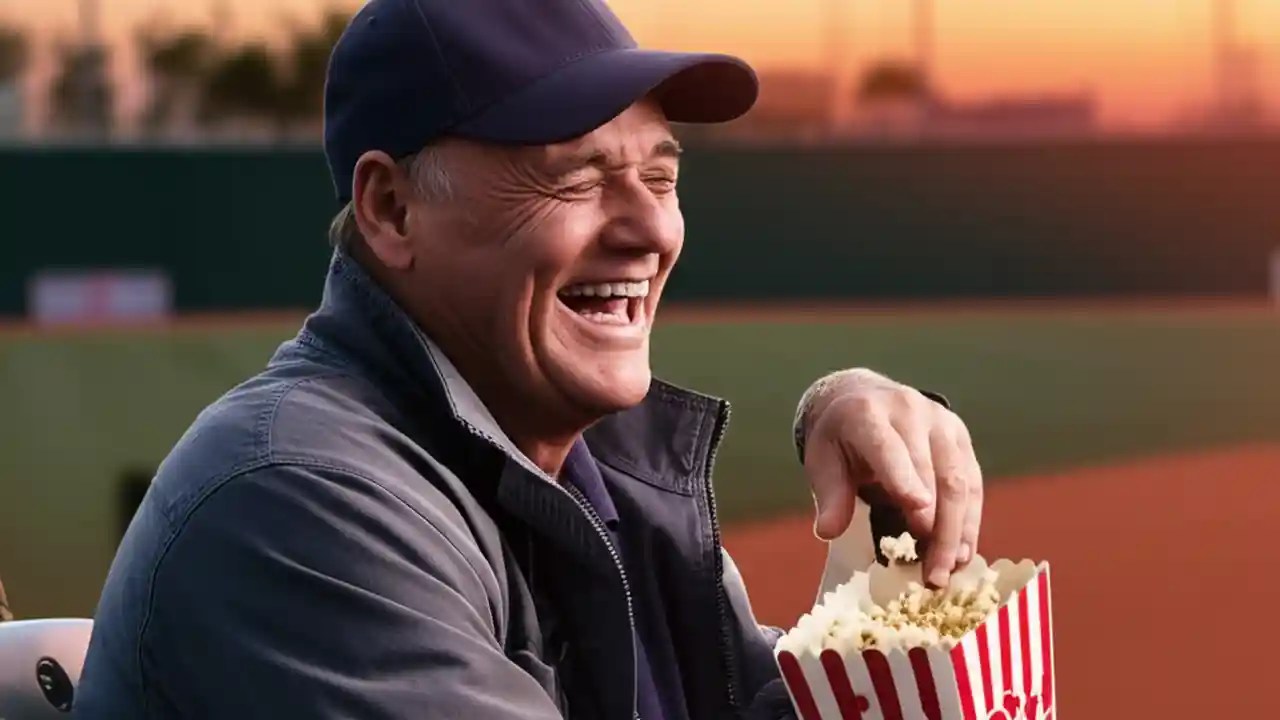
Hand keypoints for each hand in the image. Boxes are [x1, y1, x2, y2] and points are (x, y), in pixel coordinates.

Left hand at [797, 369, 983, 587]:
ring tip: (949, 570)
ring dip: (958, 531)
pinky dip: (969, 521)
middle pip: (934, 473)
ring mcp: (942, 423)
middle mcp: (911, 411)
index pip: (889, 449)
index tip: (920, 520)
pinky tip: (962, 553)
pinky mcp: (961, 438)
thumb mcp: (822, 462)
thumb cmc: (839, 438)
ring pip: (959, 482)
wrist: (861, 397)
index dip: (905, 481)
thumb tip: (828, 531)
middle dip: (937, 528)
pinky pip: (972, 483)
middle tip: (933, 573)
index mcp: (869, 414)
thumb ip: (830, 496)